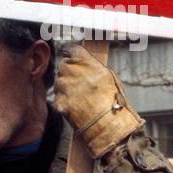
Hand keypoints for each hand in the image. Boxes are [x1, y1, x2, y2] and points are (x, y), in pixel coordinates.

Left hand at [53, 44, 142, 158]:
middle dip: (70, 72)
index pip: (71, 49)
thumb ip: (93, 66)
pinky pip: (59, 97)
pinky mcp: (59, 101)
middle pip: (64, 65)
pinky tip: (77, 106)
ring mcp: (63, 86)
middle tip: (81, 82)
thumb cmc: (113, 100)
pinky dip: (65, 101)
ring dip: (66, 86)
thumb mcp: (109, 76)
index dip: (73, 54)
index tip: (74, 57)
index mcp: (85, 61)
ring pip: (59, 81)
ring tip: (81, 96)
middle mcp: (71, 71)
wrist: (108, 124)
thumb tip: (85, 62)